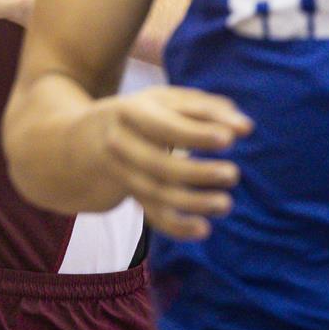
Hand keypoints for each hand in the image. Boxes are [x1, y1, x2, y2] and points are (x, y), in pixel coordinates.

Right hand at [90, 86, 251, 239]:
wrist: (83, 139)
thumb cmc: (142, 113)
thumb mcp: (164, 100)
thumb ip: (205, 108)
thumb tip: (245, 127)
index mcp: (132, 111)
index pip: (166, 125)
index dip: (198, 133)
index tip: (231, 138)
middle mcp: (121, 144)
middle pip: (158, 165)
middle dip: (197, 173)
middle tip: (233, 174)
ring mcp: (123, 173)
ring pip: (156, 195)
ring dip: (193, 203)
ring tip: (226, 203)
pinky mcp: (131, 196)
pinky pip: (152, 216)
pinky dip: (178, 227)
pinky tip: (204, 229)